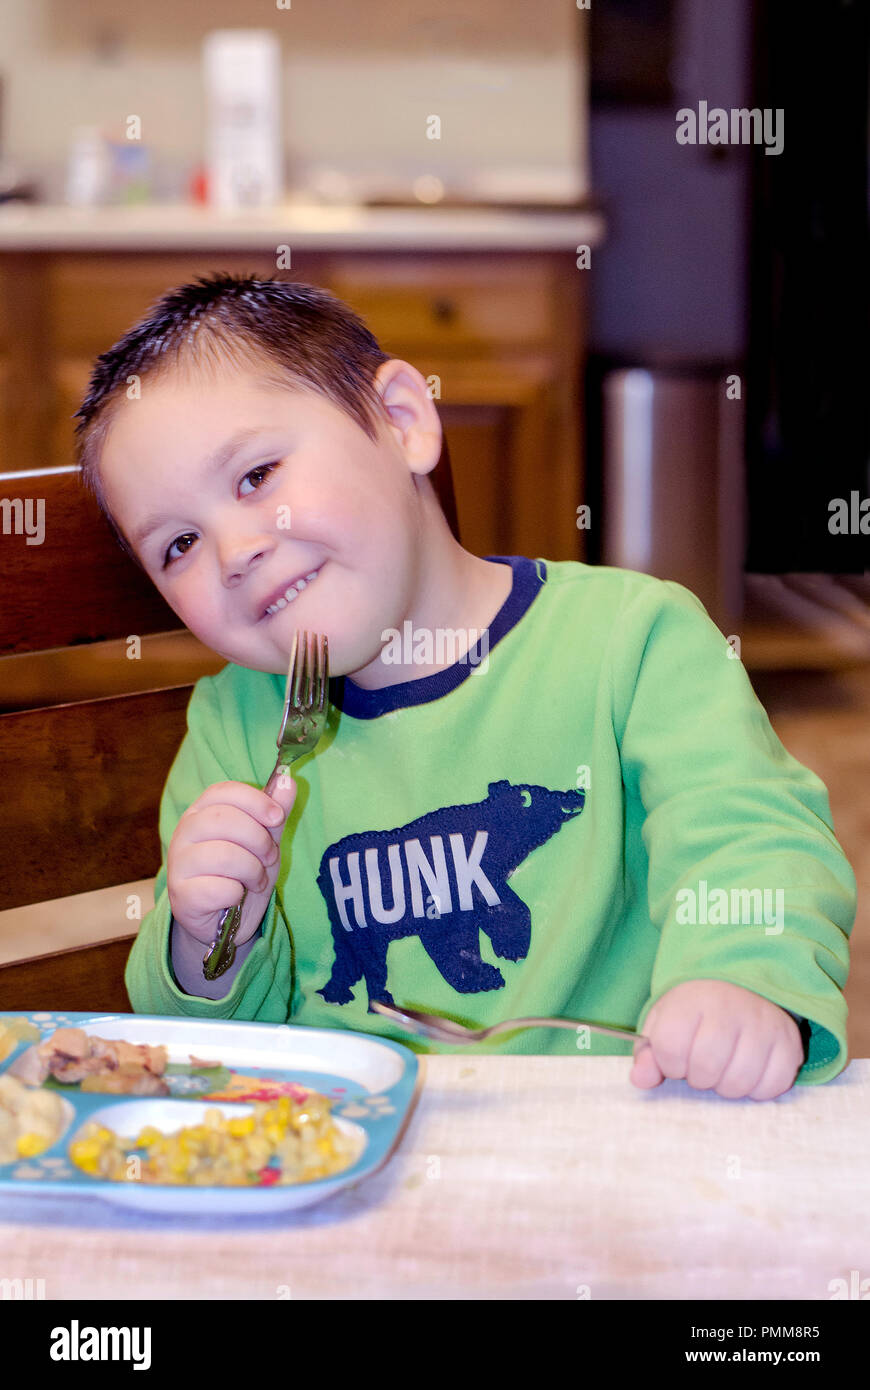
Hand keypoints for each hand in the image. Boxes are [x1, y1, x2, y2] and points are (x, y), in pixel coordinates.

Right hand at [167, 778, 296, 946]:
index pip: (223, 791)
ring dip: (252, 870)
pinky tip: (235, 897)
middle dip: (259, 839)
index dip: (255, 800)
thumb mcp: (265, 840)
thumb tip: (287, 780)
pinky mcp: (181, 894)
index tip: (277, 817)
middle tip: (269, 856)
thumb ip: (274, 812)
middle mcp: (184, 832)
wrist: (225, 921)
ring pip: (223, 855)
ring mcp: (179, 863)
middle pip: (224, 820)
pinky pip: (218, 887)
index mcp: (202, 811)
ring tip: (256, 879)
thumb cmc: (242, 873)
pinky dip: (237, 893)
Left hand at [630, 979, 803, 1099]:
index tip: (676, 1056)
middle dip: (698, 1077)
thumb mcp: (665, 1022)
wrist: (745, 985)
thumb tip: (640, 1079)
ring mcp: (763, 1025)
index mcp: (692, 1000)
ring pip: (738, 1082)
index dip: (669, 1062)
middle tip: (702, 1064)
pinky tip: (749, 1070)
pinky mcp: (789, 1043)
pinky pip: (771, 1087)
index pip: (670, 1048)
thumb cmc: (698, 1011)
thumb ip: (648, 1054)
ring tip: (724, 1067)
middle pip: (705, 1068)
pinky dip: (757, 1089)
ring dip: (726, 1086)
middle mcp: (730, 1008)